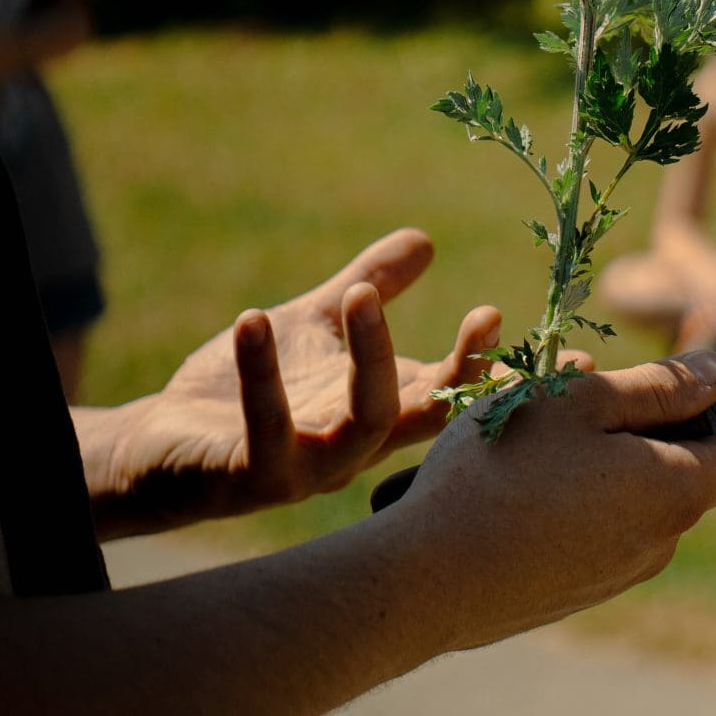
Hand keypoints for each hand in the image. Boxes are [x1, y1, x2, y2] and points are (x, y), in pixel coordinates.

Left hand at [88, 228, 501, 534]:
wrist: (162, 445)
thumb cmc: (242, 393)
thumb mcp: (315, 326)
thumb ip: (371, 288)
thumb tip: (425, 239)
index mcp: (379, 408)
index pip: (458, 395)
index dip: (506, 376)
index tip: (553, 344)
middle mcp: (356, 445)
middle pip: (430, 417)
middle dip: (466, 374)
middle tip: (489, 316)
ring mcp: (309, 467)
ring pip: (363, 425)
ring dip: (370, 359)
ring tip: (361, 293)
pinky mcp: (252, 477)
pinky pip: (268, 432)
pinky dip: (263, 377)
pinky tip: (255, 320)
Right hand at [391, 350, 715, 651]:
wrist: (426, 576)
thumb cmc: (502, 469)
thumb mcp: (579, 400)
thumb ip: (658, 386)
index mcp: (674, 492)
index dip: (698, 412)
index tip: (639, 392)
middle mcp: (658, 545)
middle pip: (673, 472)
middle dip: (631, 433)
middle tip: (562, 408)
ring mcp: (614, 577)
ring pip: (626, 501)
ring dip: (591, 466)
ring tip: (525, 447)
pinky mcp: (572, 596)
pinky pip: (590, 535)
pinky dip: (565, 507)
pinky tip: (509, 492)